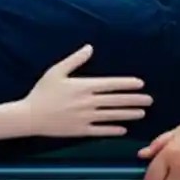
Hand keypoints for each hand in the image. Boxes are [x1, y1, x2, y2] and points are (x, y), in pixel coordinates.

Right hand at [22, 44, 151, 137]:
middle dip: (134, 100)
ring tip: (142, 113)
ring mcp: (85, 118)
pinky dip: (113, 130)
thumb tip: (90, 47)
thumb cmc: (42, 91)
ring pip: (112, 116)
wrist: (30, 116)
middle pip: (115, 100)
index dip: (127, 84)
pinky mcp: (80, 131)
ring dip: (128, 114)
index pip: (111, 85)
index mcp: (83, 86)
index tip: (140, 84)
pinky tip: (123, 129)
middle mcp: (87, 102)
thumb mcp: (56, 71)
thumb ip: (75, 59)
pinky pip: (101, 131)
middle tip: (149, 100)